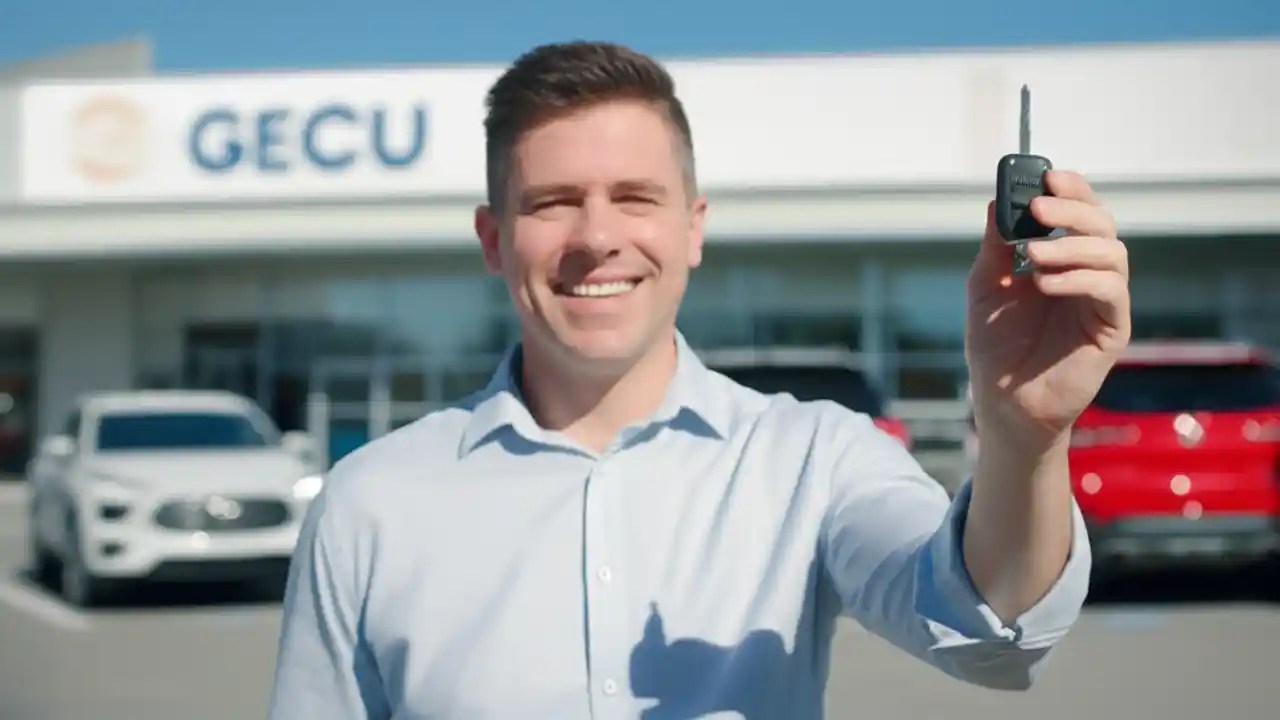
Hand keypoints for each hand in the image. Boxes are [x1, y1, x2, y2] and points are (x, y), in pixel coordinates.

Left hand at [965, 170, 1131, 451]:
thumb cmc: (996, 345)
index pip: (1080, 212)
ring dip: (1072, 245)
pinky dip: (1079, 279)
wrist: (1003, 400)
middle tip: (1038, 210)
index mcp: (1062, 258)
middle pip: (1102, 224)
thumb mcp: (987, 286)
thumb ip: (996, 246)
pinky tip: (1045, 284)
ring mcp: (1102, 300)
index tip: (1047, 178)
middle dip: (1072, 210)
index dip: (1071, 190)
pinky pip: (1110, 290)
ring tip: (1034, 255)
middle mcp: (1088, 273)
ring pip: (1112, 253)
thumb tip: (999, 201)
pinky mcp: (1112, 327)